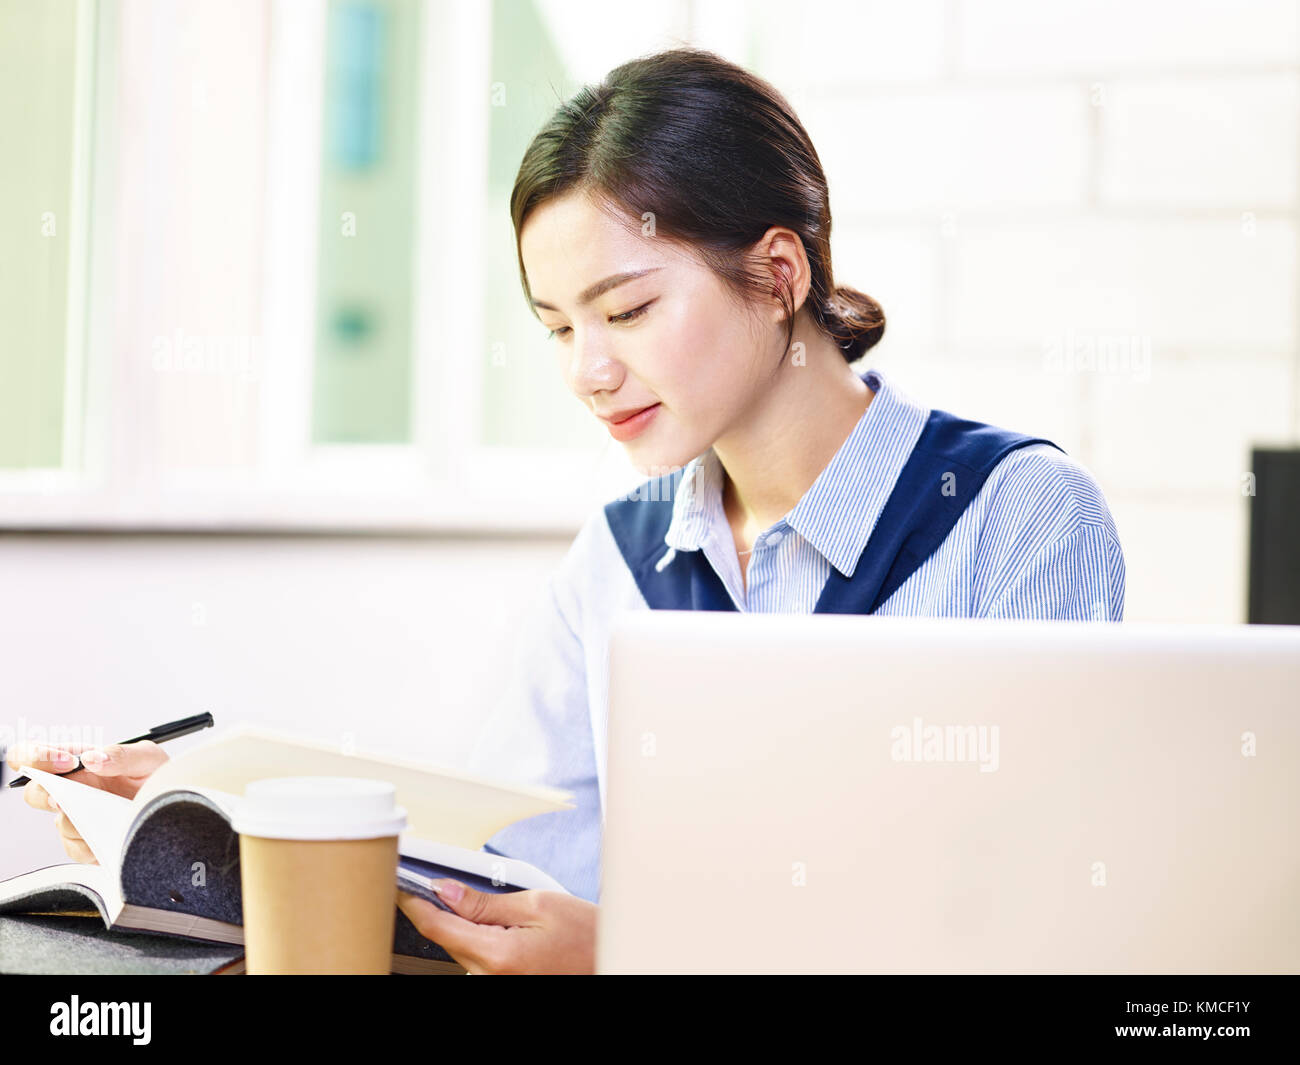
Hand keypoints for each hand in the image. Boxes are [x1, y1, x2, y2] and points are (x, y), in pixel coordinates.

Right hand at [6, 741, 169, 864]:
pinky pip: (77, 849)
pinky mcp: (88, 842)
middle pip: (35, 793)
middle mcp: (73, 790)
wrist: (178, 806)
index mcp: (79, 763)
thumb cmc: (158, 777)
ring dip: (78, 820)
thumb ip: (121, 754)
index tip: (65, 762)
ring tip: (105, 815)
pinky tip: (109, 835)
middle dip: (46, 794)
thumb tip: (92, 759)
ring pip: (59, 823)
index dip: (37, 757)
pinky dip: (92, 844)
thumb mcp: (147, 758)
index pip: (35, 755)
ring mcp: (78, 817)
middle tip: (68, 797)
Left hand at [397, 881, 596, 974]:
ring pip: (462, 947)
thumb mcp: (536, 904)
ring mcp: (493, 984)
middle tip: (458, 884)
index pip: (437, 927)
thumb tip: (446, 891)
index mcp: (496, 955)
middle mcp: (489, 978)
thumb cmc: (585, 935)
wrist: (608, 958)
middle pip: (447, 937)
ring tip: (507, 912)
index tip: (401, 884)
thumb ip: (485, 901)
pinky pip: (477, 958)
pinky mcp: (499, 983)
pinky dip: (481, 938)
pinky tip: (507, 928)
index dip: (414, 902)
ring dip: (469, 925)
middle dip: (447, 909)